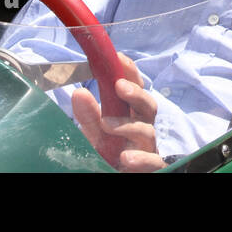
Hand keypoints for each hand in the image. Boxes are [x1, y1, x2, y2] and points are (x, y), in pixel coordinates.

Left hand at [72, 53, 165, 171]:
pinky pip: (153, 162)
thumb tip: (78, 93)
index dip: (130, 72)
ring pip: (148, 132)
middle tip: (119, 85)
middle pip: (148, 105)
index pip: (135, 88)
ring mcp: (148, 148)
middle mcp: (143, 127)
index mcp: (131, 115)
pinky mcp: (151, 167)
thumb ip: (88, 116)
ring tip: (107, 124)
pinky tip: (126, 157)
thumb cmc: (110, 153)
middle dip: (136, 93)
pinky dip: (141, 158)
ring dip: (128, 125)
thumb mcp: (96, 133)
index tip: (118, 57)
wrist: (116, 174)